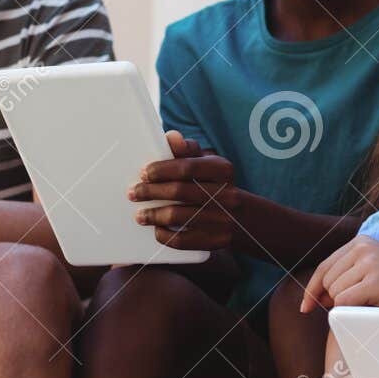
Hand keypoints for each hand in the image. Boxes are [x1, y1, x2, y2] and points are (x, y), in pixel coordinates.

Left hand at [128, 131, 239, 251]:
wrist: (245, 219)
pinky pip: (183, 240)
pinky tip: (156, 230)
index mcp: (223, 170)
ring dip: (153, 215)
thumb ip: (187, 151)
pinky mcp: (216, 240)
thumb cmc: (217, 186)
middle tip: (133, 193)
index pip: (187, 167)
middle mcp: (226, 194)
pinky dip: (165, 235)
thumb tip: (171, 137)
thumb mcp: (208, 165)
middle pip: (179, 191)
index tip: (143, 173)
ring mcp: (222, 219)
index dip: (162, 170)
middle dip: (150, 192)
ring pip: (178, 216)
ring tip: (139, 215)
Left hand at [301, 236, 378, 317]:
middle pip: (327, 281)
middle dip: (330, 300)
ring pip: (335, 292)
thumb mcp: (377, 267)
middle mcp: (362, 248)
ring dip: (345, 307)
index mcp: (360, 243)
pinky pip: (345, 302)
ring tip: (368, 306)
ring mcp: (369, 263)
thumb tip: (320, 296)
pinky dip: (348, 312)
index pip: (324, 267)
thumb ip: (350, 274)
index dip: (312, 289)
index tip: (306, 306)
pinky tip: (366, 311)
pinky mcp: (375, 282)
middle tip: (347, 310)